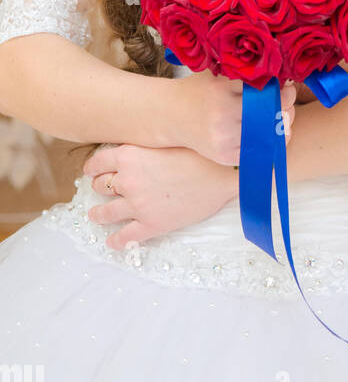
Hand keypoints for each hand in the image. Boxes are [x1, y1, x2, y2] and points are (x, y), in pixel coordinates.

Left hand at [83, 144, 238, 249]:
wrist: (223, 173)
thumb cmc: (200, 151)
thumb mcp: (167, 138)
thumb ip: (146, 145)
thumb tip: (136, 148)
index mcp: (130, 155)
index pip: (99, 162)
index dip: (93, 167)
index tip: (91, 170)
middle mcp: (128, 180)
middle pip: (101, 186)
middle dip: (99, 187)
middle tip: (100, 189)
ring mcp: (138, 205)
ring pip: (106, 213)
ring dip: (98, 215)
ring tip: (95, 216)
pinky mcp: (151, 224)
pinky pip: (126, 237)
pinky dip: (116, 241)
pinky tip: (112, 243)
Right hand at [170, 72, 296, 164]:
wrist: (172, 115)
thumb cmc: (202, 89)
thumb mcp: (219, 72)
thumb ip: (245, 70)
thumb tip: (283, 74)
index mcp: (221, 88)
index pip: (265, 86)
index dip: (281, 85)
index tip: (284, 82)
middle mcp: (221, 114)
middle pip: (271, 109)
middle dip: (286, 102)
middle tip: (287, 96)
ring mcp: (223, 137)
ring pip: (269, 131)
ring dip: (283, 121)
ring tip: (281, 112)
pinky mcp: (225, 155)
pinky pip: (261, 150)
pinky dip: (273, 139)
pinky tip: (272, 129)